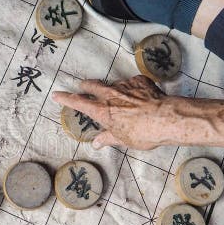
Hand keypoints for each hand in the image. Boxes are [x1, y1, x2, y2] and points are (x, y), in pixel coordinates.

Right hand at [52, 75, 173, 149]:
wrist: (166, 118)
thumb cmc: (143, 133)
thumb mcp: (123, 140)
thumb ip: (108, 138)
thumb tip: (96, 143)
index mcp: (102, 111)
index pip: (78, 102)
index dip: (66, 98)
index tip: (57, 94)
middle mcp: (110, 95)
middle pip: (92, 86)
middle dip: (85, 86)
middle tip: (83, 86)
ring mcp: (125, 86)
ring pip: (113, 84)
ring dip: (112, 89)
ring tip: (120, 96)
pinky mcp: (139, 81)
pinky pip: (132, 83)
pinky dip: (132, 88)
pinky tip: (139, 96)